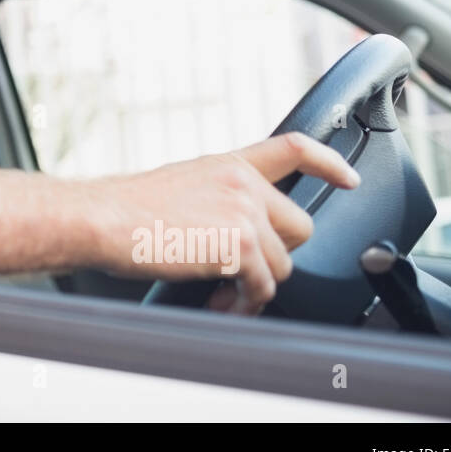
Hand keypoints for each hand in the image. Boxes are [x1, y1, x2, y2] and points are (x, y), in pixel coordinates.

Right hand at [101, 132, 360, 313]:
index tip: (348, 177)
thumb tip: (228, 235)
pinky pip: (263, 287)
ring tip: (222, 295)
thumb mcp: (180, 187)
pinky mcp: (240, 243)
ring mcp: (244, 211)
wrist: (102, 218)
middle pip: (299, 226)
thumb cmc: (125, 210)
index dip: (328, 162)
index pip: (293, 148)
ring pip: (283, 263)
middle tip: (242, 274)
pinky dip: (244, 303)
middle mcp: (242, 182)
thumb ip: (215, 198)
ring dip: (256, 286)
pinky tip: (218, 302)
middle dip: (276, 255)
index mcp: (227, 164)